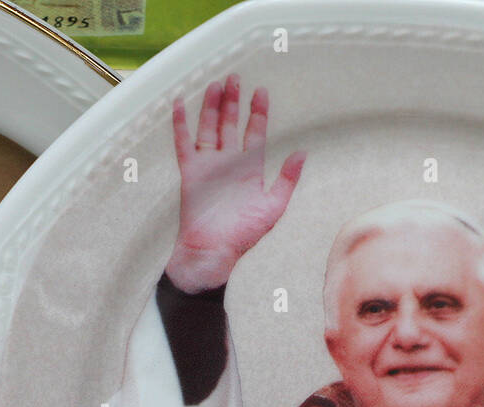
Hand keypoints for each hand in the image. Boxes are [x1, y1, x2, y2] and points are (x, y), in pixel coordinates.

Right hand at [165, 74, 304, 292]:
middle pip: (231, 125)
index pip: (255, 134)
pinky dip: (181, 124)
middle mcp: (228, 164)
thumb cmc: (242, 235)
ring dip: (212, 107)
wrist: (212, 250)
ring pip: (209, 128)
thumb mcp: (273, 207)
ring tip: (215, 85)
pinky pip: (184, 143)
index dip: (258, 113)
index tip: (260, 92)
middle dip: (234, 102)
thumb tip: (302, 153)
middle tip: (235, 78)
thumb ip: (287, 179)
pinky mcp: (190, 172)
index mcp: (249, 170)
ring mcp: (208, 166)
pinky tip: (181, 104)